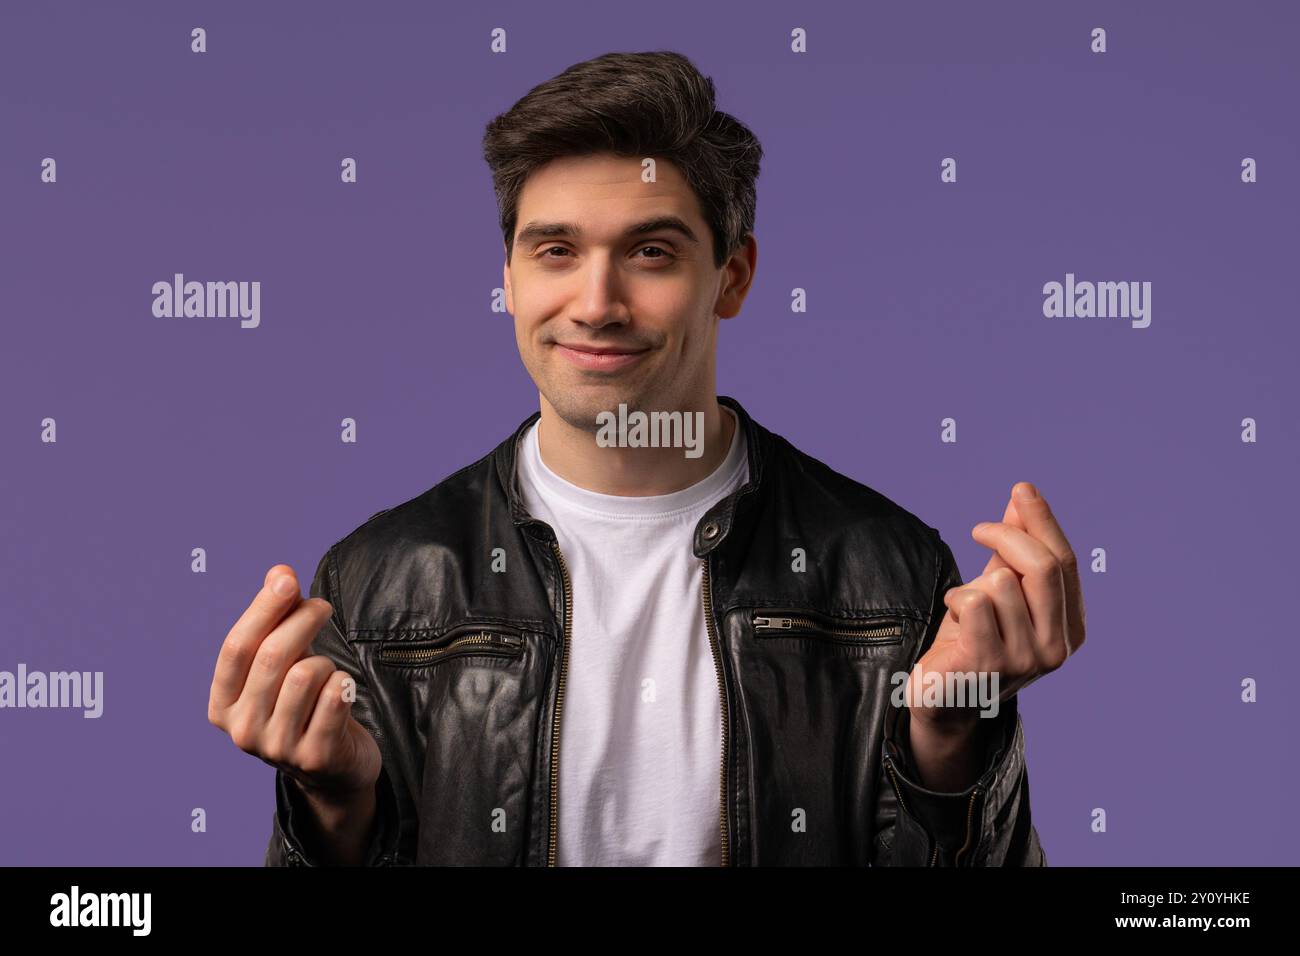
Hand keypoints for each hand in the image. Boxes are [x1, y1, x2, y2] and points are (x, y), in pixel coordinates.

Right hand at [207, 565, 382, 802]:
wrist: (333, 767)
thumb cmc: (304, 703)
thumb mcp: (284, 661)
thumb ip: (277, 617)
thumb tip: (279, 572)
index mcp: (223, 704)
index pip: (236, 648)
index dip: (262, 608)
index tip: (287, 580)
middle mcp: (242, 730)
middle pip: (272, 656)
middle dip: (303, 619)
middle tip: (322, 607)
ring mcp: (276, 748)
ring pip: (306, 674)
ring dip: (326, 661)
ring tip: (328, 671)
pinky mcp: (314, 756)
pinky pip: (335, 696)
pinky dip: (344, 683)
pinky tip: (342, 692)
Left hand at [906, 482, 1085, 732]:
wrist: (944, 701)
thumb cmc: (973, 640)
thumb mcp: (999, 589)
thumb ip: (1014, 548)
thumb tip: (1022, 496)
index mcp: (1071, 629)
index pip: (1065, 562)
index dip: (1042, 521)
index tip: (1020, 490)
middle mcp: (1056, 648)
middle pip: (1042, 566)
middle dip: (1007, 535)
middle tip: (978, 530)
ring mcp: (1024, 660)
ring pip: (1000, 582)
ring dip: (972, 584)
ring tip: (965, 609)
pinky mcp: (987, 664)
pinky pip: (973, 601)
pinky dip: (956, 599)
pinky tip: (955, 621)